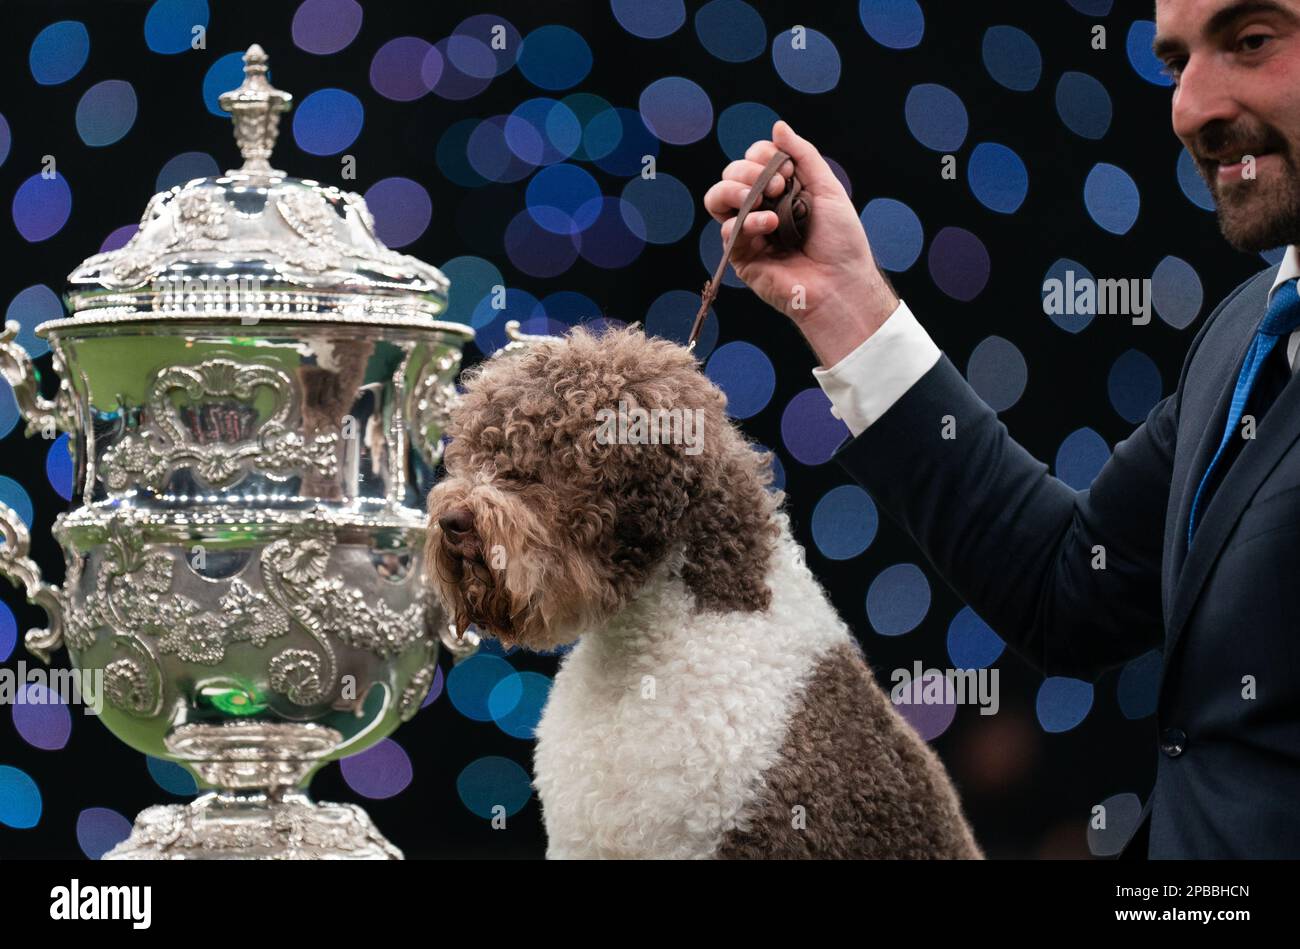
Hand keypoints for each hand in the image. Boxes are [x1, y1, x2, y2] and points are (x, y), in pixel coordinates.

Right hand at [703, 120, 899, 367]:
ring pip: (717, 197)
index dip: (763, 156)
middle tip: (777, 185)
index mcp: (781, 190)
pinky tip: (768, 224)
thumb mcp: (826, 188)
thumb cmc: (840, 240)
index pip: (753, 159)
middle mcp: (761, 208)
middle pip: (731, 174)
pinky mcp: (740, 256)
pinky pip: (727, 228)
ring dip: (735, 188)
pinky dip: (746, 220)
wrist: (841, 282)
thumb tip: (777, 126)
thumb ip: (803, 154)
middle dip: (748, 170)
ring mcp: (749, 231)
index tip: (789, 170)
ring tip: (761, 197)